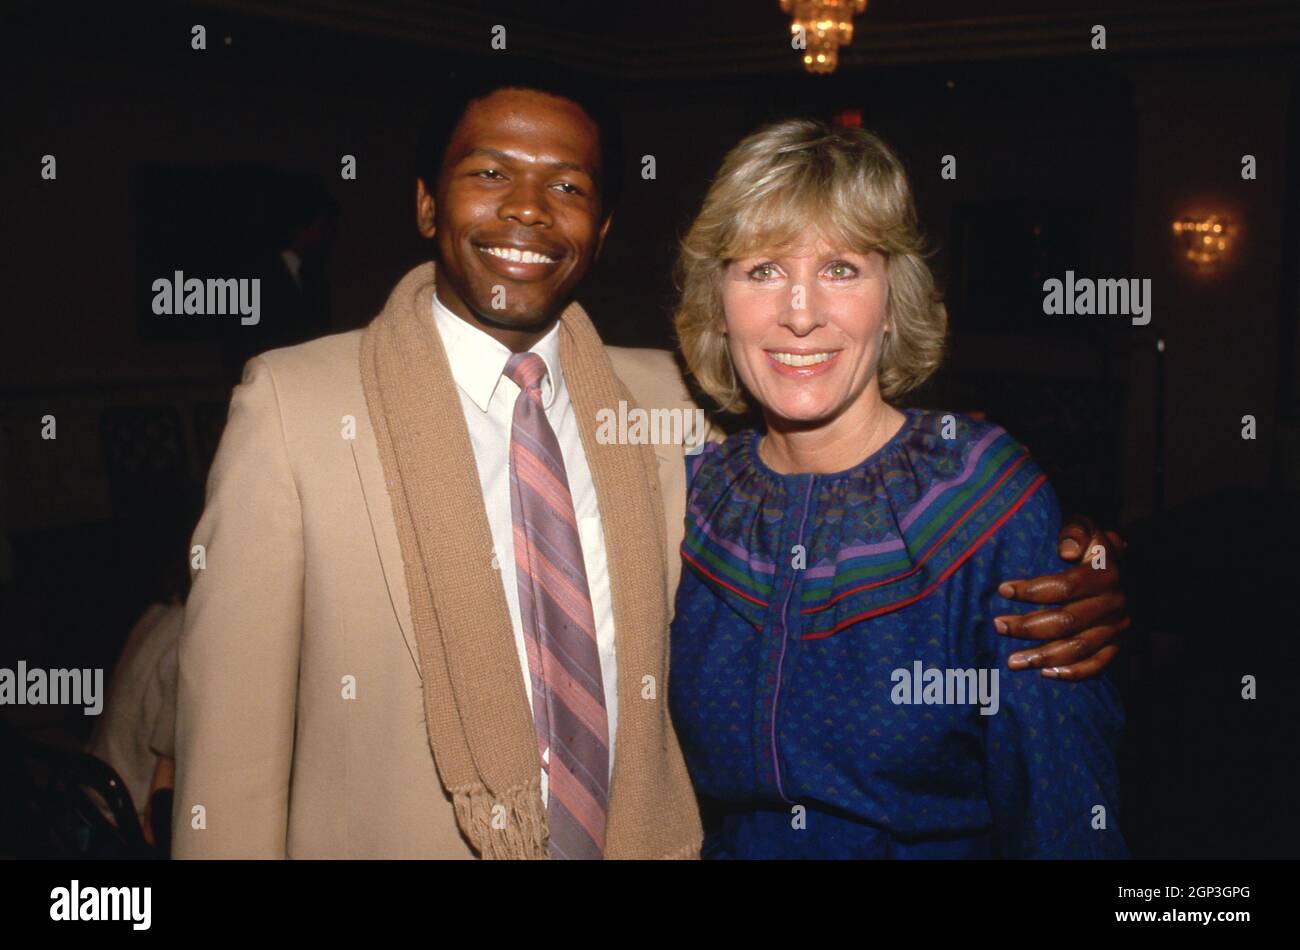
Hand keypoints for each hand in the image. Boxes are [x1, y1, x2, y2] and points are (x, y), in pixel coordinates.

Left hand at [993, 514, 1128, 679]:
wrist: (1127, 569)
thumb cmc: (1091, 547)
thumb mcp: (1086, 528)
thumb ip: (1075, 532)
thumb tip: (1067, 551)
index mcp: (1105, 573)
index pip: (1066, 586)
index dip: (1033, 590)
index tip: (1002, 590)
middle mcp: (1114, 602)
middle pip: (1068, 621)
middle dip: (1028, 626)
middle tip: (998, 626)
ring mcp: (1116, 627)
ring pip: (1079, 648)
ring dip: (1043, 656)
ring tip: (1012, 661)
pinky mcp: (1118, 645)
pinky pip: (1097, 665)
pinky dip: (1072, 673)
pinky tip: (1045, 674)